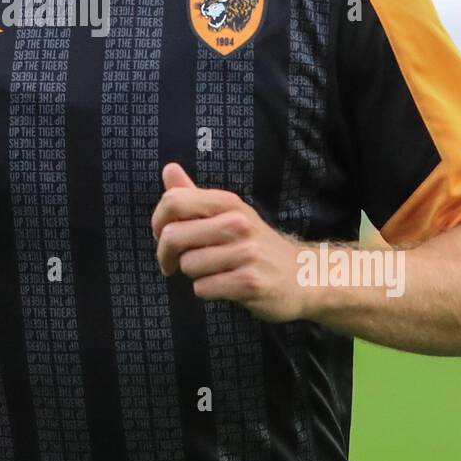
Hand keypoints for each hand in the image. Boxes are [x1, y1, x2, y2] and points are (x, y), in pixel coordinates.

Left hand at [151, 163, 310, 323]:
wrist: (303, 274)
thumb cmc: (255, 243)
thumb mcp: (229, 213)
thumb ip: (194, 194)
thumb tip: (168, 169)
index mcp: (227, 203)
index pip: (173, 201)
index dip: (157, 222)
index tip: (162, 235)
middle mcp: (237, 223)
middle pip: (173, 236)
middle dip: (166, 255)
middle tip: (174, 263)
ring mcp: (246, 253)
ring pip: (188, 266)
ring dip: (193, 274)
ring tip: (214, 271)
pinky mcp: (249, 282)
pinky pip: (203, 288)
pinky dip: (207, 290)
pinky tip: (225, 285)